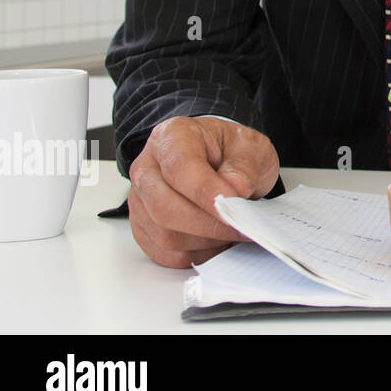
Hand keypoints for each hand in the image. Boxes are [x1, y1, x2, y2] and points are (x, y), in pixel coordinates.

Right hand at [127, 115, 279, 267]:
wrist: (221, 158)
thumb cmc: (231, 150)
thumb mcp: (250, 146)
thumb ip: (244, 167)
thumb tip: (234, 194)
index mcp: (173, 137)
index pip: (180, 169)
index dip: (206, 193)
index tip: (234, 208)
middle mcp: (147, 169)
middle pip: (164, 208)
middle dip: (209, 225)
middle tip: (242, 227)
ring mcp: (141, 202)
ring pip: (165, 236)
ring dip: (206, 241)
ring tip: (234, 230)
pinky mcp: (145, 229)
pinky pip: (168, 254)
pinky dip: (198, 253)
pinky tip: (219, 240)